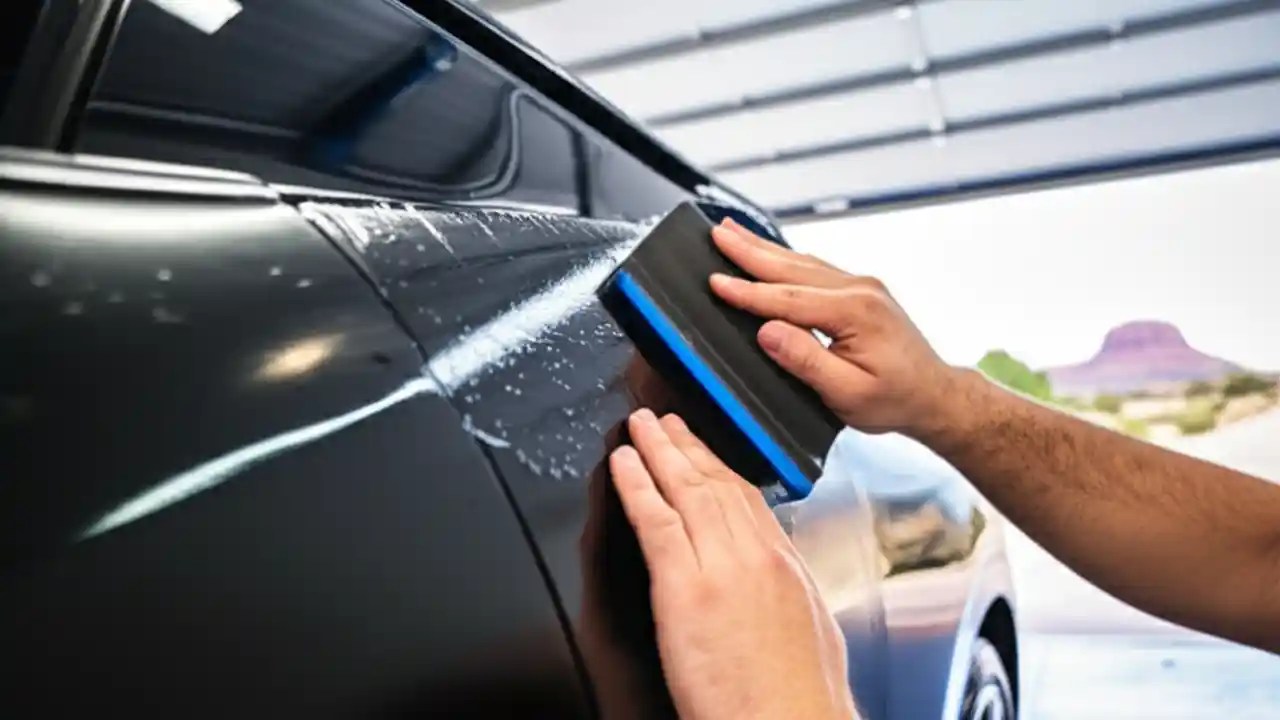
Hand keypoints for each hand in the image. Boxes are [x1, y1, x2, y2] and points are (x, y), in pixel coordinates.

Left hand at [610, 409, 857, 719]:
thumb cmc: (801, 698)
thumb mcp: (812, 629)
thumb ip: (788, 590)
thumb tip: (778, 576)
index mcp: (787, 565)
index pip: (749, 498)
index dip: (721, 464)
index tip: (706, 448)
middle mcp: (757, 556)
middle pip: (718, 483)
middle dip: (689, 446)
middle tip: (669, 420)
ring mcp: (722, 568)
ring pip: (686, 490)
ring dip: (658, 451)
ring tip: (640, 427)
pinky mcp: (687, 589)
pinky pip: (656, 521)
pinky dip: (637, 486)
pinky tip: (623, 465)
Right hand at [708, 218, 962, 439]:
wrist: (934, 395)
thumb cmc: (895, 399)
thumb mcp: (847, 392)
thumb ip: (806, 361)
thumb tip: (768, 332)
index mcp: (854, 312)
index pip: (787, 298)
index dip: (747, 292)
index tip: (715, 282)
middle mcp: (858, 289)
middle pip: (791, 266)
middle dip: (749, 250)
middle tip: (715, 234)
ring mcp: (861, 286)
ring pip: (802, 262)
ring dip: (764, 248)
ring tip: (733, 233)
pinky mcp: (860, 291)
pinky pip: (815, 268)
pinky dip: (785, 259)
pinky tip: (770, 252)